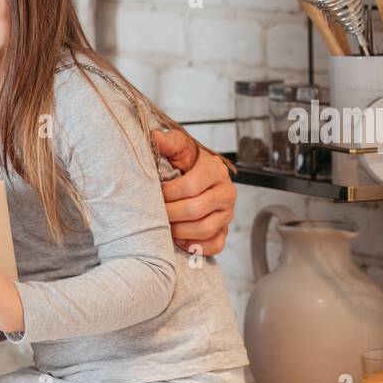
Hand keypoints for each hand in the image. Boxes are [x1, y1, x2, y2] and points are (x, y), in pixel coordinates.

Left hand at [153, 127, 236, 256]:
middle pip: (197, 209)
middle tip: (154, 212)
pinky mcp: (225, 231)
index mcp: (215, 170)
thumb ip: (168, 142)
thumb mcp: (179, 148)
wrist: (195, 177)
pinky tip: (180, 238)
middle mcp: (226, 192)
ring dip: (180, 230)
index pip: (191, 186)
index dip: (169, 193)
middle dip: (171, 213)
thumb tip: (155, 137)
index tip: (156, 192)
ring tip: (165, 225)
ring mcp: (227, 214)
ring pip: (205, 229)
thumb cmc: (185, 163)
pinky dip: (195, 245)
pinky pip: (215, 245)